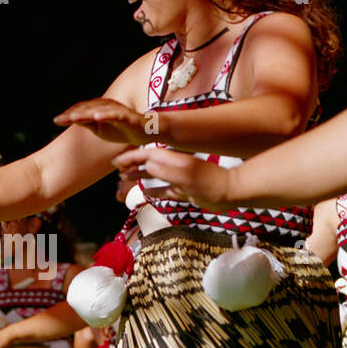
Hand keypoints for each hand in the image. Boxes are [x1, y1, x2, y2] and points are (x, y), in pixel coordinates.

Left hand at [54, 98, 150, 145]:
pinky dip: (106, 114)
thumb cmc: (122, 130)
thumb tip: (72, 119)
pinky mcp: (127, 115)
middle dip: (72, 114)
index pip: (81, 110)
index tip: (56, 121)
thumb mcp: (100, 129)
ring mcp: (116, 110)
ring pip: (98, 110)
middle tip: (58, 119)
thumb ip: (88, 123)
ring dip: (84, 113)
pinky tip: (96, 117)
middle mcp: (106, 106)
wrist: (145, 133)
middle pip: (86, 108)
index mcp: (99, 109)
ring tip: (71, 118)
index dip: (68, 115)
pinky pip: (115, 114)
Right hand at [113, 146, 232, 209]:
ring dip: (139, 175)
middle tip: (116, 169)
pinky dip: (153, 190)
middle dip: (131, 164)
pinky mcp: (184, 190)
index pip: (146, 155)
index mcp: (173, 160)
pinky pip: (164, 189)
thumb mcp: (185, 176)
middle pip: (147, 162)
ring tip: (124, 178)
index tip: (117, 162)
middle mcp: (174, 166)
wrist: (230, 192)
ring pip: (153, 175)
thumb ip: (166, 170)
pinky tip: (145, 192)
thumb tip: (146, 164)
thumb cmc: (210, 184)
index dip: (131, 157)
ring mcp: (178, 178)